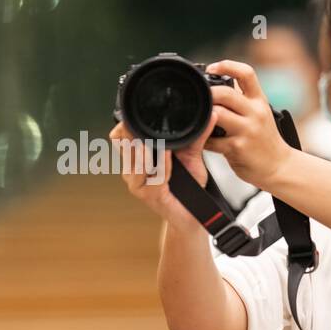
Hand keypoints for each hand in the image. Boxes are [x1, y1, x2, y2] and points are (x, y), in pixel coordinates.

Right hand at [110, 118, 214, 232]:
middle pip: (124, 145)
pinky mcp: (148, 195)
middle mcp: (132, 172)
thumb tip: (211, 115)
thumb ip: (197, 135)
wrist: (195, 214)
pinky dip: (163, 164)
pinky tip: (168, 155)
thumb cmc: (189, 186)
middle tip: (152, 129)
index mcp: (136, 160)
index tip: (141, 117)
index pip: (119, 138)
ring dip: (150, 149)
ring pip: (137, 159)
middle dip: (137, 134)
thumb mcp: (191, 155)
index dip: (126, 126)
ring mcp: (137, 185)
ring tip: (163, 144)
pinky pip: (154, 175)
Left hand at [204, 60, 293, 186]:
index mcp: (259, 101)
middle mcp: (255, 113)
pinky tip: (202, 140)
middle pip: (225, 93)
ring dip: (203, 117)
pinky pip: (212, 141)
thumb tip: (217, 86)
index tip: (212, 68)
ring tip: (199, 120)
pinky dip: (203, 139)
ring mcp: (247, 130)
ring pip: (217, 114)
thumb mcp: (260, 113)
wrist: (279, 166)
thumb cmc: (265, 140)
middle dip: (208, 94)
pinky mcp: (238, 148)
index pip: (246, 73)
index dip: (227, 65)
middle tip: (198, 98)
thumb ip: (243, 100)